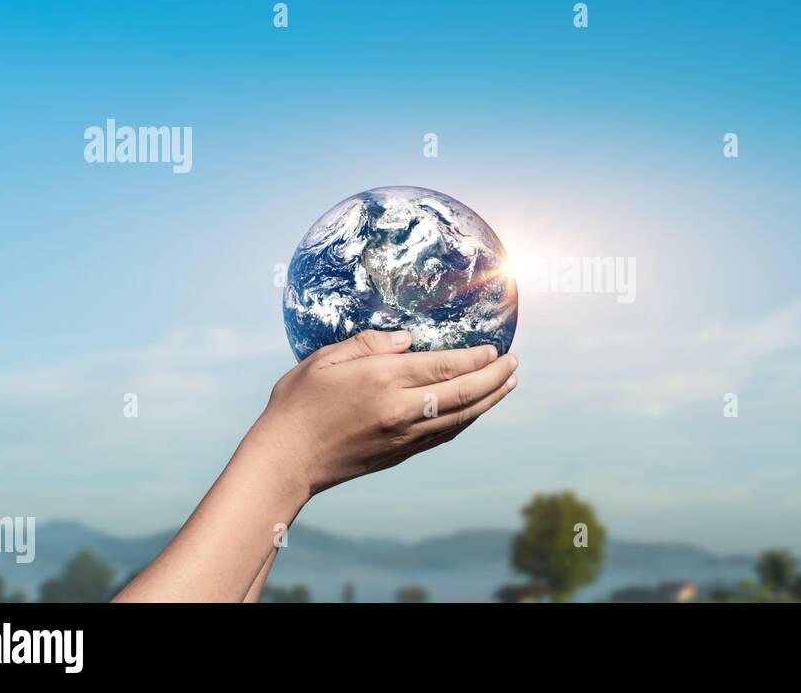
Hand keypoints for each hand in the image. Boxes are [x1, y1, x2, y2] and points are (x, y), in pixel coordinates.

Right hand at [254, 329, 518, 496]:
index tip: (495, 348)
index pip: (443, 366)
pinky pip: (445, 434)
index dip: (475, 358)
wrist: (286, 460)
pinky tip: (475, 409)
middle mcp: (401, 410)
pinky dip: (467, 419)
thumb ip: (368, 344)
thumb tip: (407, 339)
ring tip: (508, 384)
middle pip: (463, 393)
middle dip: (494, 378)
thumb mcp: (324, 359)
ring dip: (489, 400)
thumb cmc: (298, 404)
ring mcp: (404, 436)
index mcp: (382, 381)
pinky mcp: (401, 454)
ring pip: (461, 417)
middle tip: (514, 363)